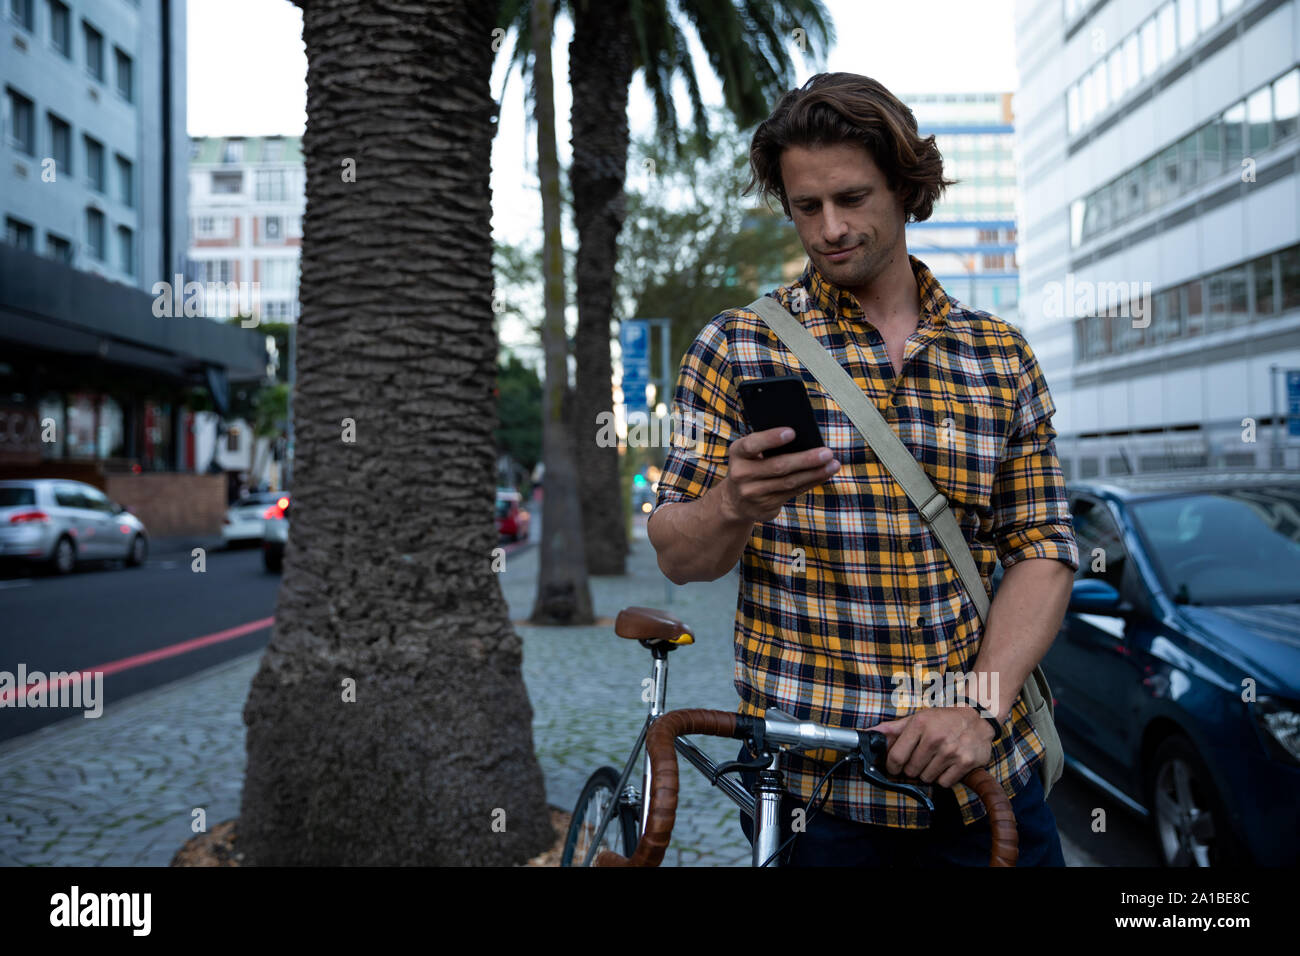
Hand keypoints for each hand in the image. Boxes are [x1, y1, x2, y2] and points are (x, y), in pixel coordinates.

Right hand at [718, 427, 838, 523]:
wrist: (734, 500)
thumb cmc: (751, 465)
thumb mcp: (750, 453)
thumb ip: (768, 445)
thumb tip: (806, 439)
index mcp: (737, 453)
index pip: (752, 444)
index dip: (771, 438)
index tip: (792, 432)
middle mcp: (741, 474)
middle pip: (778, 466)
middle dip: (805, 459)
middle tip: (827, 452)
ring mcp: (752, 494)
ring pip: (789, 482)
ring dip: (814, 473)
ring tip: (833, 464)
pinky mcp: (765, 507)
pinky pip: (792, 493)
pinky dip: (811, 482)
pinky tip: (824, 474)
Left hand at [869, 707, 995, 789]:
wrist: (978, 718)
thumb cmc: (943, 719)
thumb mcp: (917, 718)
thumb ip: (893, 729)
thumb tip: (869, 734)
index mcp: (919, 725)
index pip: (896, 757)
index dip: (892, 766)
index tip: (894, 767)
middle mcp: (935, 738)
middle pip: (911, 770)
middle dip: (912, 769)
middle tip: (920, 760)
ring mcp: (951, 751)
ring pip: (927, 778)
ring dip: (928, 773)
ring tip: (935, 760)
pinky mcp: (965, 762)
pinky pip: (944, 783)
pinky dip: (943, 778)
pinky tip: (947, 766)